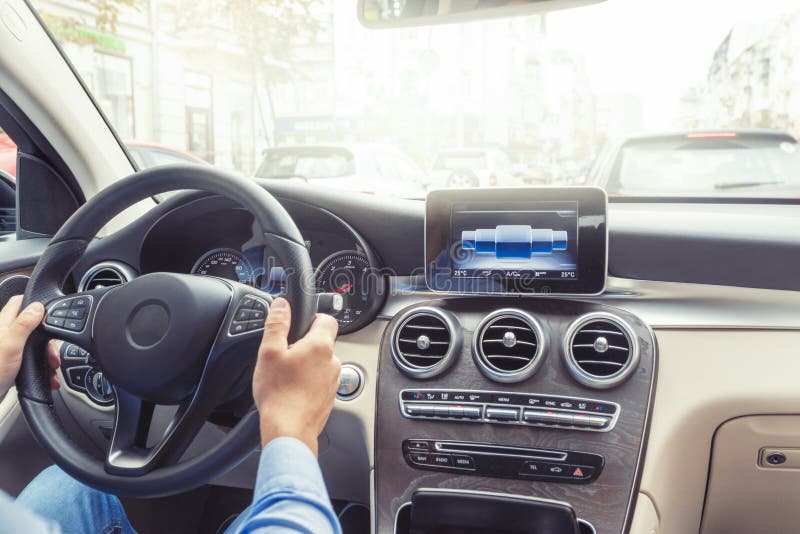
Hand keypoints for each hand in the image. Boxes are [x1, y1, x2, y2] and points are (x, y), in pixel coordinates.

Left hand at [0, 296, 59, 397]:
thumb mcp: (10, 345)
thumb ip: (24, 324)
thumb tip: (38, 306)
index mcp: (3, 325)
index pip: (19, 303)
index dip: (36, 303)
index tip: (51, 312)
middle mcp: (6, 335)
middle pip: (33, 326)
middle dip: (47, 338)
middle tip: (53, 351)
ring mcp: (9, 350)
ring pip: (34, 345)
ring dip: (47, 355)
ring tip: (52, 366)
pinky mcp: (12, 365)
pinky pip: (32, 361)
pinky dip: (42, 367)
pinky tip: (47, 376)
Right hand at [253, 297, 339, 455]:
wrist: (288, 430)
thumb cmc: (279, 394)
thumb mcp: (269, 352)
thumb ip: (277, 324)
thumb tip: (282, 304)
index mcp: (320, 346)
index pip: (327, 319)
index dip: (313, 317)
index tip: (299, 324)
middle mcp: (333, 362)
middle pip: (322, 343)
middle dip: (305, 345)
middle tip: (285, 355)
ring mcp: (333, 381)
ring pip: (321, 364)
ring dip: (307, 365)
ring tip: (286, 376)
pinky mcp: (329, 397)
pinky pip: (320, 382)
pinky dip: (308, 383)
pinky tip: (292, 391)